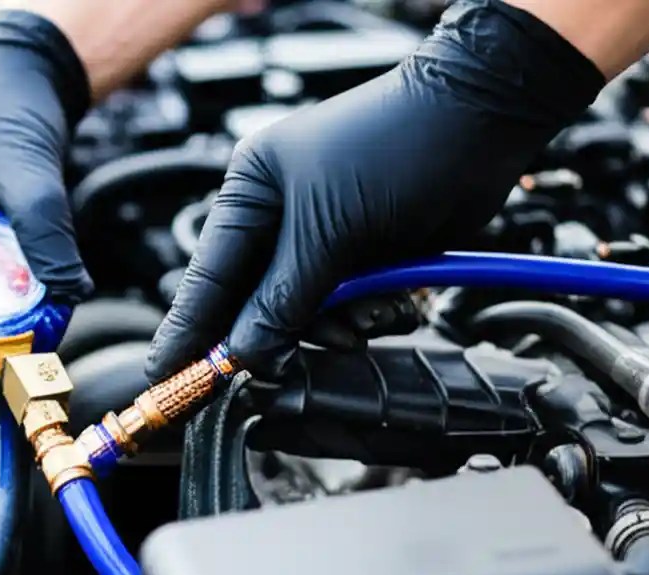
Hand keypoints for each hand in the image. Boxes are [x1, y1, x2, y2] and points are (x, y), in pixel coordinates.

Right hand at [146, 0, 604, 382]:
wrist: (484, 122)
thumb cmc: (397, 145)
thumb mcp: (328, 229)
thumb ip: (283, 298)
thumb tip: (243, 352)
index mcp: (251, 193)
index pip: (206, 278)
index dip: (187, 333)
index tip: (165, 377)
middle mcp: (280, 217)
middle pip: (255, 305)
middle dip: (280, 334)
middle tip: (281, 366)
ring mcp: (324, 238)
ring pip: (307, 315)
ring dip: (339, 326)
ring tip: (371, 315)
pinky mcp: (366, 257)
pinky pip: (351, 310)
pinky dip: (371, 317)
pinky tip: (396, 305)